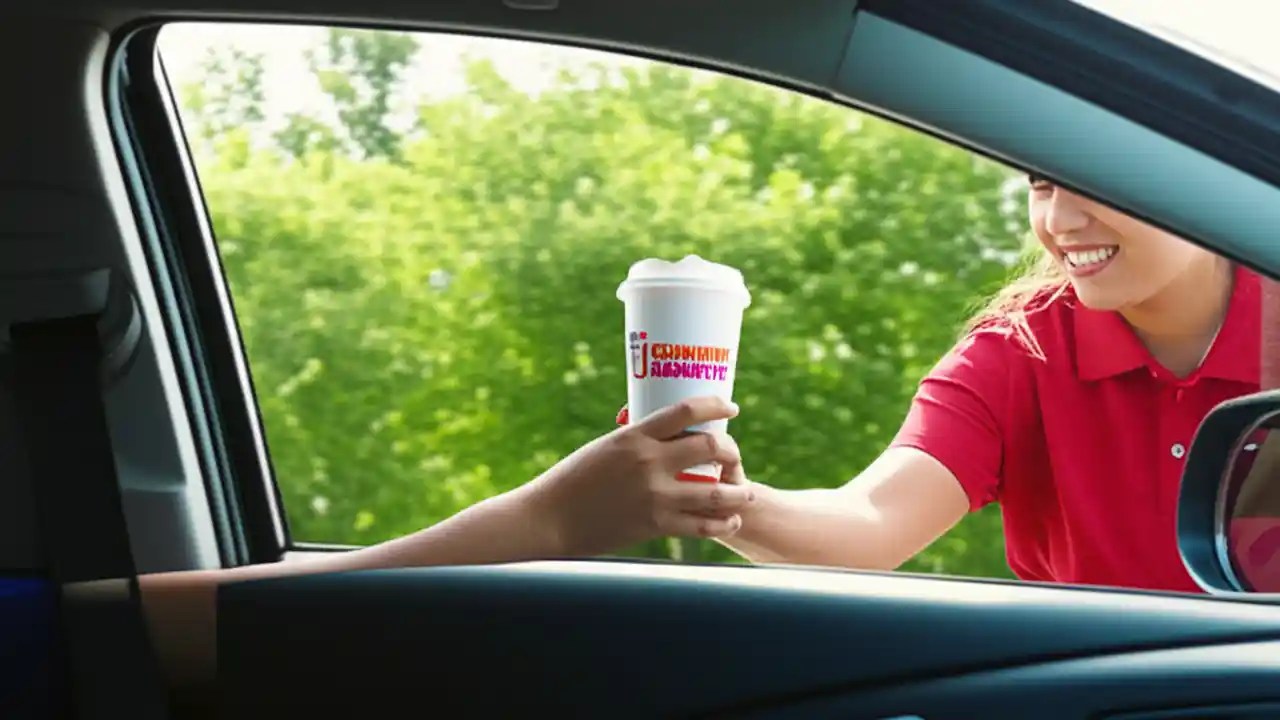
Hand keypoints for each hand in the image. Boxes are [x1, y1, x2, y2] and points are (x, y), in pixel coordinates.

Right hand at [529, 396, 754, 556]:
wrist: (549, 520)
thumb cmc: (572, 481)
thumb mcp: (604, 449)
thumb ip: (637, 443)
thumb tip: (663, 438)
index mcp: (634, 436)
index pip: (686, 410)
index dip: (715, 405)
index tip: (731, 408)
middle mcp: (649, 462)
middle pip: (711, 446)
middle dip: (731, 450)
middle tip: (734, 457)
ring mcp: (655, 495)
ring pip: (716, 491)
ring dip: (738, 491)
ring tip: (744, 492)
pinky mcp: (656, 525)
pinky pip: (703, 525)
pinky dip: (723, 523)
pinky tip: (730, 521)